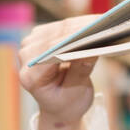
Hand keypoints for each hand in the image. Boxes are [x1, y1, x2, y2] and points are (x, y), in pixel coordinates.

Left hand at [19, 15, 100, 129]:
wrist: (59, 106)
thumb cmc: (67, 104)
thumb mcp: (77, 93)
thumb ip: (81, 71)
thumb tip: (91, 50)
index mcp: (31, 77)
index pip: (50, 51)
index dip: (71, 39)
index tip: (92, 33)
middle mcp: (26, 58)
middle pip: (54, 37)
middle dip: (79, 30)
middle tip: (102, 24)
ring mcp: (30, 45)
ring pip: (58, 28)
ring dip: (80, 25)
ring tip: (102, 23)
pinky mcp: (39, 37)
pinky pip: (60, 27)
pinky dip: (77, 26)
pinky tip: (93, 25)